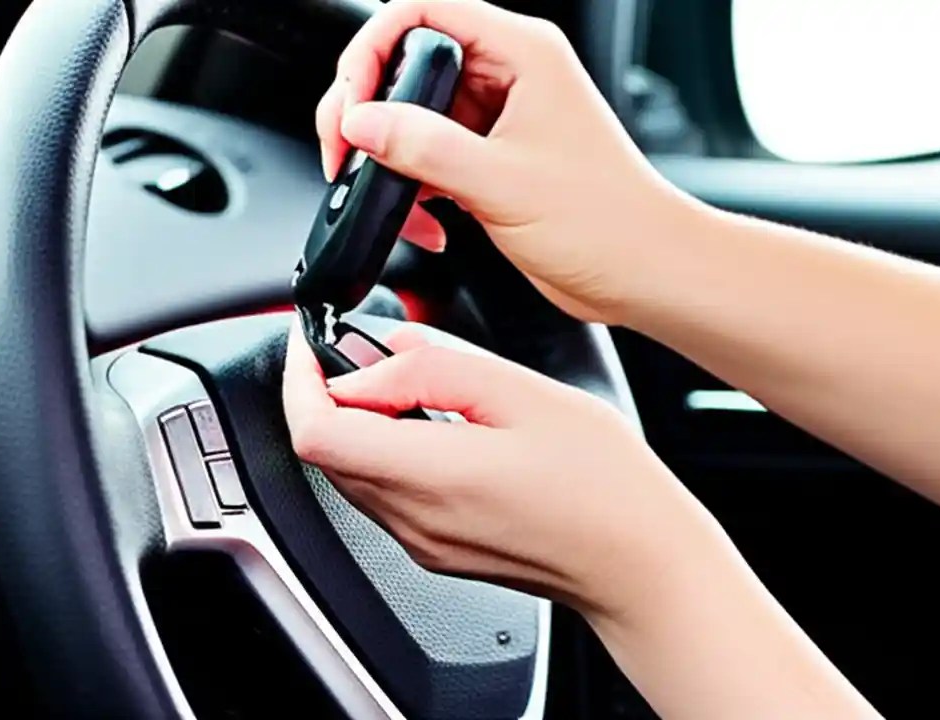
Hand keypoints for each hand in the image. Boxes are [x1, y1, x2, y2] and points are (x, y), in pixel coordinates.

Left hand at [281, 322, 713, 616]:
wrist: (638, 566)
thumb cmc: (604, 487)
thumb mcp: (525, 394)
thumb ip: (438, 365)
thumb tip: (380, 352)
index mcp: (432, 474)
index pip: (316, 432)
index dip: (301, 381)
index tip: (314, 344)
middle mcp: (413, 517)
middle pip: (324, 451)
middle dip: (327, 393)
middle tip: (364, 352)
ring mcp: (420, 541)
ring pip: (347, 471)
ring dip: (354, 422)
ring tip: (405, 386)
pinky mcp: (432, 550)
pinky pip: (380, 493)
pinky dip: (381, 450)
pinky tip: (429, 426)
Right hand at [316, 0, 699, 323]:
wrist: (641, 272)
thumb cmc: (606, 220)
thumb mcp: (500, 180)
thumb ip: (423, 147)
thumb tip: (360, 122)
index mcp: (522, 52)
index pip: (423, 12)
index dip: (374, 49)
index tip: (352, 102)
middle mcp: (509, 76)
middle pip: (408, 63)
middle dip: (368, 108)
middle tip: (347, 149)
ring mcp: (498, 120)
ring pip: (413, 115)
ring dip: (388, 156)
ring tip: (383, 191)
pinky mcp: (491, 160)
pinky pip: (429, 157)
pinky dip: (413, 187)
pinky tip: (424, 220)